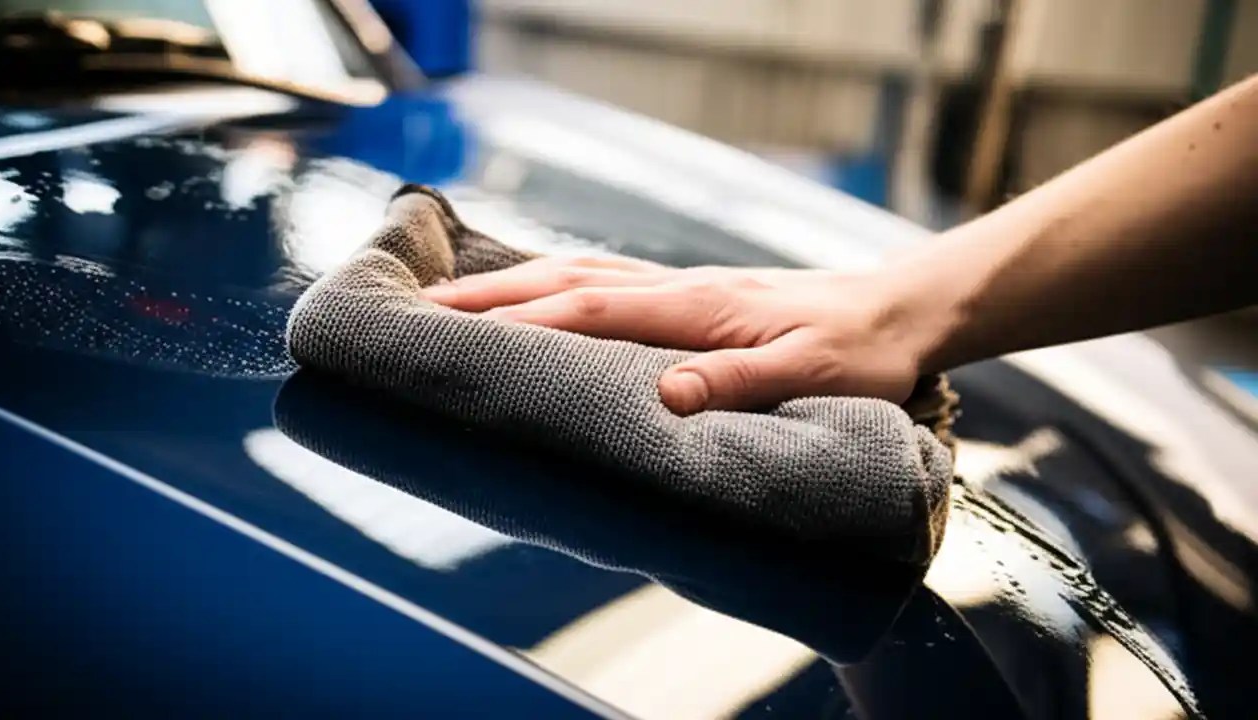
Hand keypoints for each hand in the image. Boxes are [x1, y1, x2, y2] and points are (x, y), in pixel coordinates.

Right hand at [421, 256, 925, 414]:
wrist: (902, 309)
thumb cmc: (861, 349)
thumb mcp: (812, 373)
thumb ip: (739, 380)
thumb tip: (664, 394)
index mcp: (699, 306)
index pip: (591, 310)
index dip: (522, 320)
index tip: (456, 331)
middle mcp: (680, 287)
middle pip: (569, 281)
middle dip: (494, 294)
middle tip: (425, 308)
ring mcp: (684, 286)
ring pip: (582, 275)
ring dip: (517, 283)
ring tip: (457, 298)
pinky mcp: (694, 295)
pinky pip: (608, 282)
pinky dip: (558, 285)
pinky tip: (540, 296)